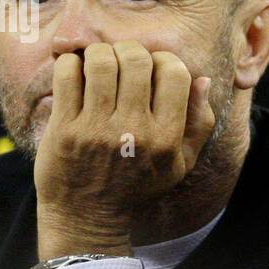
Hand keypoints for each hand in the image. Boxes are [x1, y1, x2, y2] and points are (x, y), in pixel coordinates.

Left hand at [33, 41, 216, 259]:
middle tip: (122, 60)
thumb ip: (199, 123)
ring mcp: (96, 130)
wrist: (87, 218)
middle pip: (136, 60)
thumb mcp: (180, 164)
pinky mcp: (64, 129)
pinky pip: (67, 74)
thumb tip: (203, 79)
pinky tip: (75, 74)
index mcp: (166, 138)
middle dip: (129, 50)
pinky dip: (70, 64)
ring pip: (100, 61)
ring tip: (98, 64)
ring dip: (99, 53)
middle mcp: (134, 132)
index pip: (174, 73)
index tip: (152, 69)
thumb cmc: (136, 186)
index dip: (164, 60)